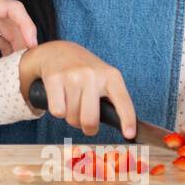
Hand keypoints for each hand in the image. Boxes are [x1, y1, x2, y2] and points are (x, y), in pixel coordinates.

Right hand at [18, 41, 137, 138]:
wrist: (57, 50)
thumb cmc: (84, 71)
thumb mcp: (103, 78)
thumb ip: (112, 99)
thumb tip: (125, 130)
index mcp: (111, 76)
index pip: (122, 101)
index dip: (127, 120)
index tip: (129, 134)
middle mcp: (93, 74)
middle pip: (90, 120)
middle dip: (88, 128)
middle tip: (87, 124)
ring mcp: (73, 76)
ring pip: (72, 117)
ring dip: (71, 117)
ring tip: (72, 103)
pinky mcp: (54, 78)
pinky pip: (57, 111)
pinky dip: (57, 110)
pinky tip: (60, 98)